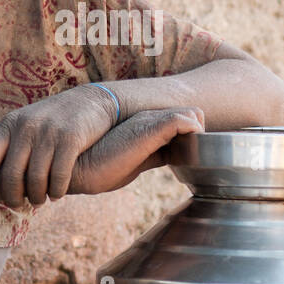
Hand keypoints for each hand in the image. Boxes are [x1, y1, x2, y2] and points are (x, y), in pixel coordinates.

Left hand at [0, 84, 119, 207]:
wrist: (92, 102)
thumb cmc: (49, 117)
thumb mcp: (20, 119)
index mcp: (9, 124)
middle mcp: (26, 127)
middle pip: (12, 174)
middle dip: (13, 196)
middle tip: (17, 206)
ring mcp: (49, 132)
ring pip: (36, 179)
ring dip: (36, 197)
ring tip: (39, 201)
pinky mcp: (71, 139)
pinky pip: (59, 175)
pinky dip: (56, 191)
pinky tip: (57, 195)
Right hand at [68, 107, 205, 195]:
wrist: (77, 168)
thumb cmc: (100, 169)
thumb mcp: (134, 161)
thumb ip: (153, 155)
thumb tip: (173, 157)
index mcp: (147, 126)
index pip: (184, 120)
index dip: (195, 135)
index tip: (199, 153)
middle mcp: (150, 119)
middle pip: (192, 114)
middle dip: (203, 133)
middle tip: (206, 153)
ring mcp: (150, 122)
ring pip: (192, 115)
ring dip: (201, 134)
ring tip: (201, 153)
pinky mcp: (150, 129)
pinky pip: (186, 122)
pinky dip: (195, 134)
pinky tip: (193, 152)